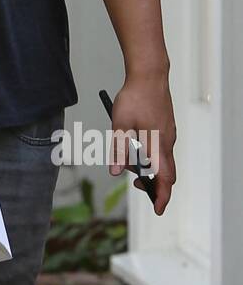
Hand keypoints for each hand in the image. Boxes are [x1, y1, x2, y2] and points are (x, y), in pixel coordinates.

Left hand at [108, 70, 176, 215]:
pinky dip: (151, 155)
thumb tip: (116, 172)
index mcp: (159, 145)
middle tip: (133, 183)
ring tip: (130, 160)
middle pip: (166, 173)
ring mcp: (168, 133)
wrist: (149, 74)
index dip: (161, 196)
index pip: (165, 179)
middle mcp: (168, 142)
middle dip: (152, 184)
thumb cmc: (135, 98)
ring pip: (163, 160)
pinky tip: (136, 144)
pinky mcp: (166, 126)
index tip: (156, 209)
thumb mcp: (120, 125)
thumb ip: (119, 150)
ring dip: (149, 167)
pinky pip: (161, 148)